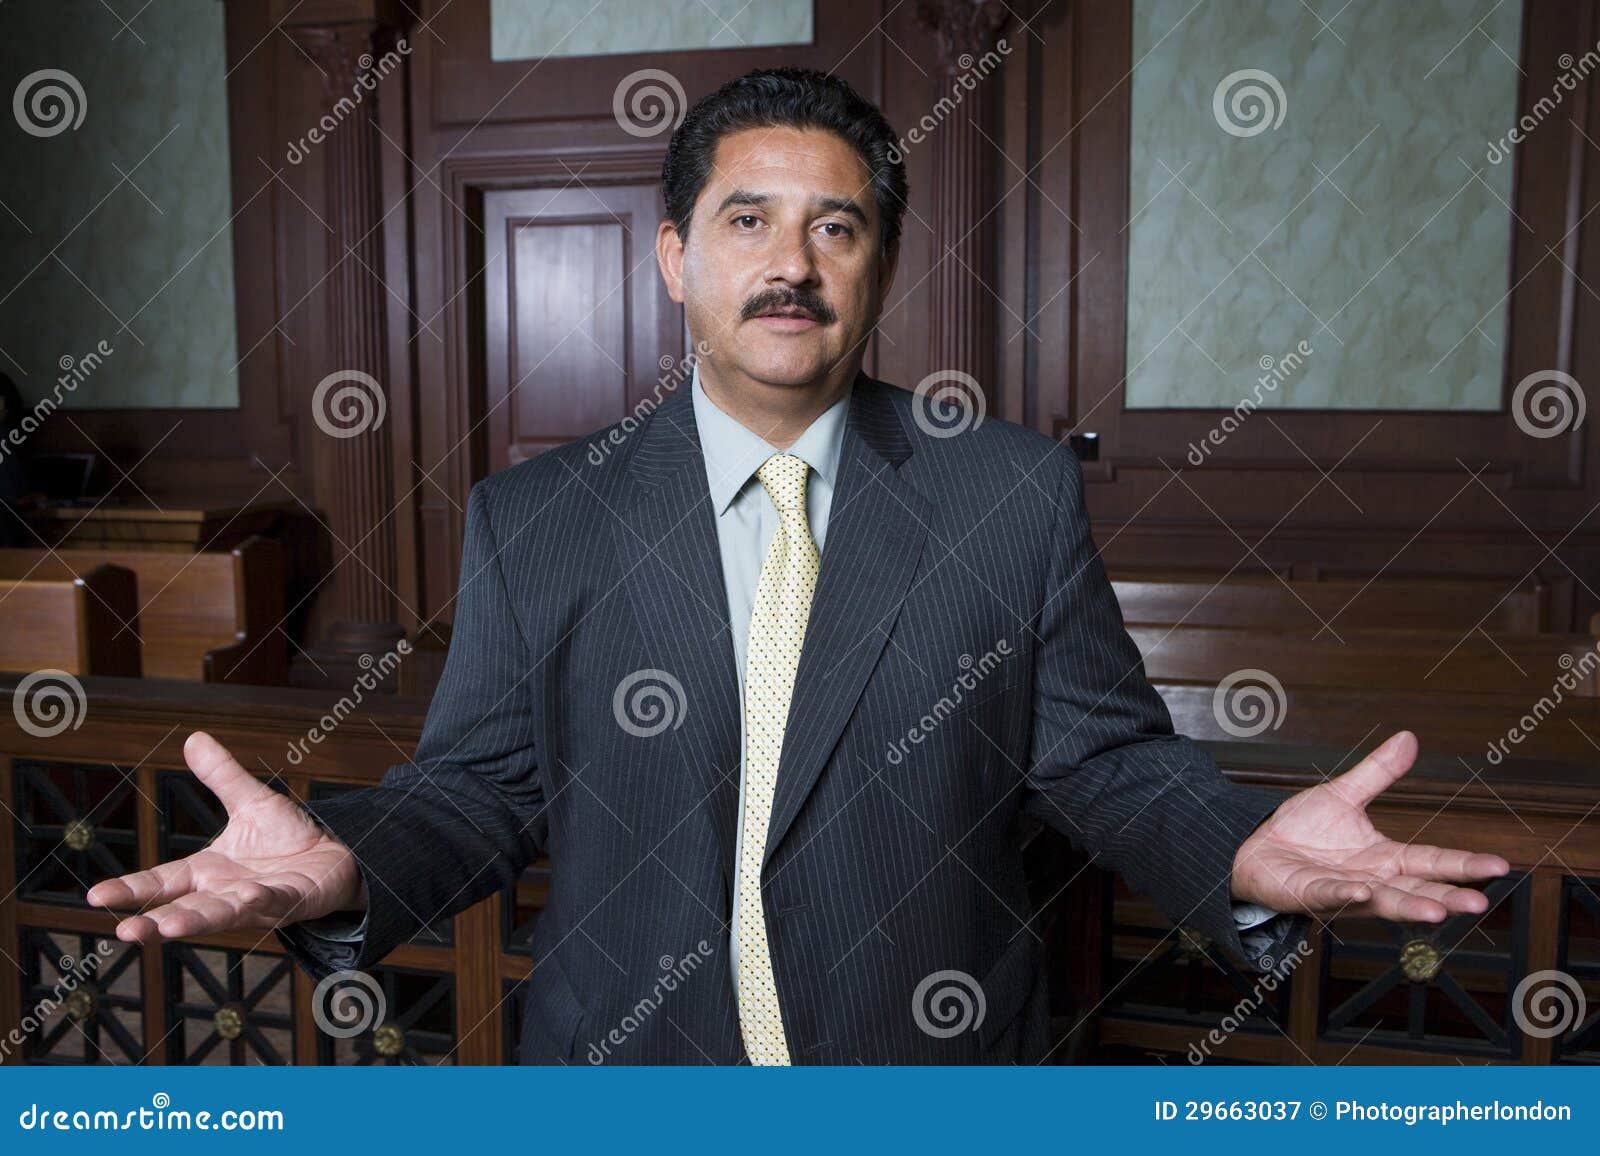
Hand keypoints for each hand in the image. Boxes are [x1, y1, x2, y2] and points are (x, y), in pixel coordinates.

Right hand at [86, 731, 365, 942]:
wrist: (335, 854)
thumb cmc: (287, 838)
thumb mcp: (251, 801)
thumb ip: (222, 776)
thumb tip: (193, 737)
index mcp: (206, 872)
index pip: (161, 882)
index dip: (130, 890)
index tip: (94, 896)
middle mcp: (224, 892)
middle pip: (184, 908)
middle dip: (155, 922)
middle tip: (124, 932)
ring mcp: (256, 903)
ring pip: (222, 915)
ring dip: (197, 922)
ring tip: (169, 927)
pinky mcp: (291, 902)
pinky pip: (272, 903)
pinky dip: (259, 901)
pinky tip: (247, 895)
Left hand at [1230, 730, 1509, 922]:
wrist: (1255, 844)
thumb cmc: (1301, 828)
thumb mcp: (1344, 794)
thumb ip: (1378, 772)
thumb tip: (1409, 738)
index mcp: (1385, 857)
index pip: (1432, 861)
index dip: (1464, 865)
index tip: (1500, 865)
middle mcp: (1371, 879)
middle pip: (1416, 888)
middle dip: (1447, 897)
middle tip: (1479, 903)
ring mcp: (1343, 891)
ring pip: (1383, 902)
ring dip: (1409, 906)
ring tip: (1438, 911)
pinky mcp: (1310, 895)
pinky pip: (1332, 896)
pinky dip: (1348, 895)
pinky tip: (1365, 891)